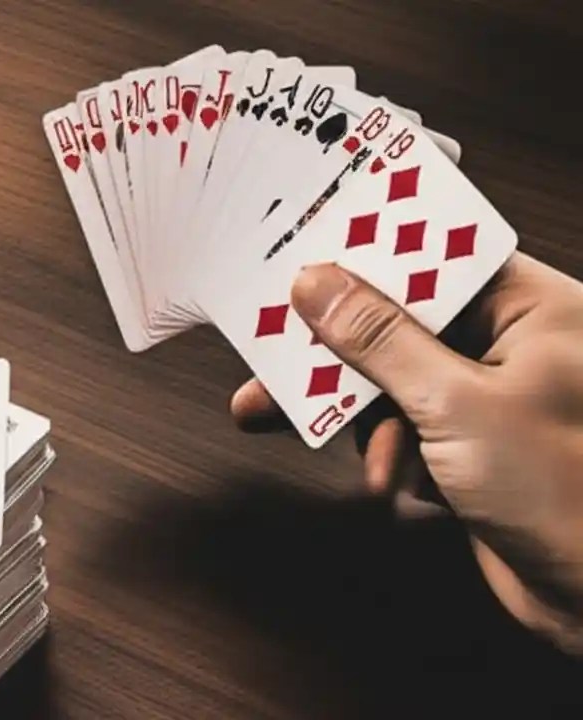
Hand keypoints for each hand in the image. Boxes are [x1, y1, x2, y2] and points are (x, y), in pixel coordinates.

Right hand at [231, 254, 582, 652]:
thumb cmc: (570, 497)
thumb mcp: (455, 404)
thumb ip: (379, 340)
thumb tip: (320, 285)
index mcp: (533, 310)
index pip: (432, 259)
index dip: (364, 262)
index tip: (298, 267)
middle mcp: (516, 345)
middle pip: (401, 322)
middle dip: (338, 354)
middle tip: (272, 363)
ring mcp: (494, 397)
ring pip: (394, 380)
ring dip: (358, 417)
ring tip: (315, 435)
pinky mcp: (475, 447)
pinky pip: (405, 426)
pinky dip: (387, 452)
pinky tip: (393, 481)